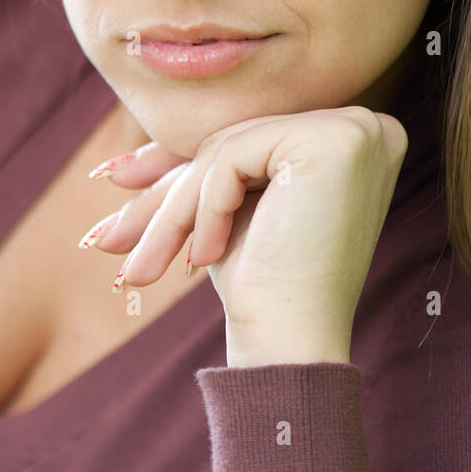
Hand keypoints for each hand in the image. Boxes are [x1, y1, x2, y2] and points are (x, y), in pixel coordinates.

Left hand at [81, 107, 408, 358]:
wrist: (293, 345)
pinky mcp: (334, 142)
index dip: (184, 167)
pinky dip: (206, 208)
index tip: (118, 181)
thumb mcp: (229, 209)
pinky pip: (234, 156)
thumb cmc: (265, 284)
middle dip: (167, 191)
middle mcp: (368, 126)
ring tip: (141, 267)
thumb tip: (115, 165)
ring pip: (229, 147)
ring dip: (176, 209)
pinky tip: (204, 258)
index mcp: (352, 137)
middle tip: (103, 236)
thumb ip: (198, 168)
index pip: (250, 137)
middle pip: (237, 140)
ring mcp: (357, 130)